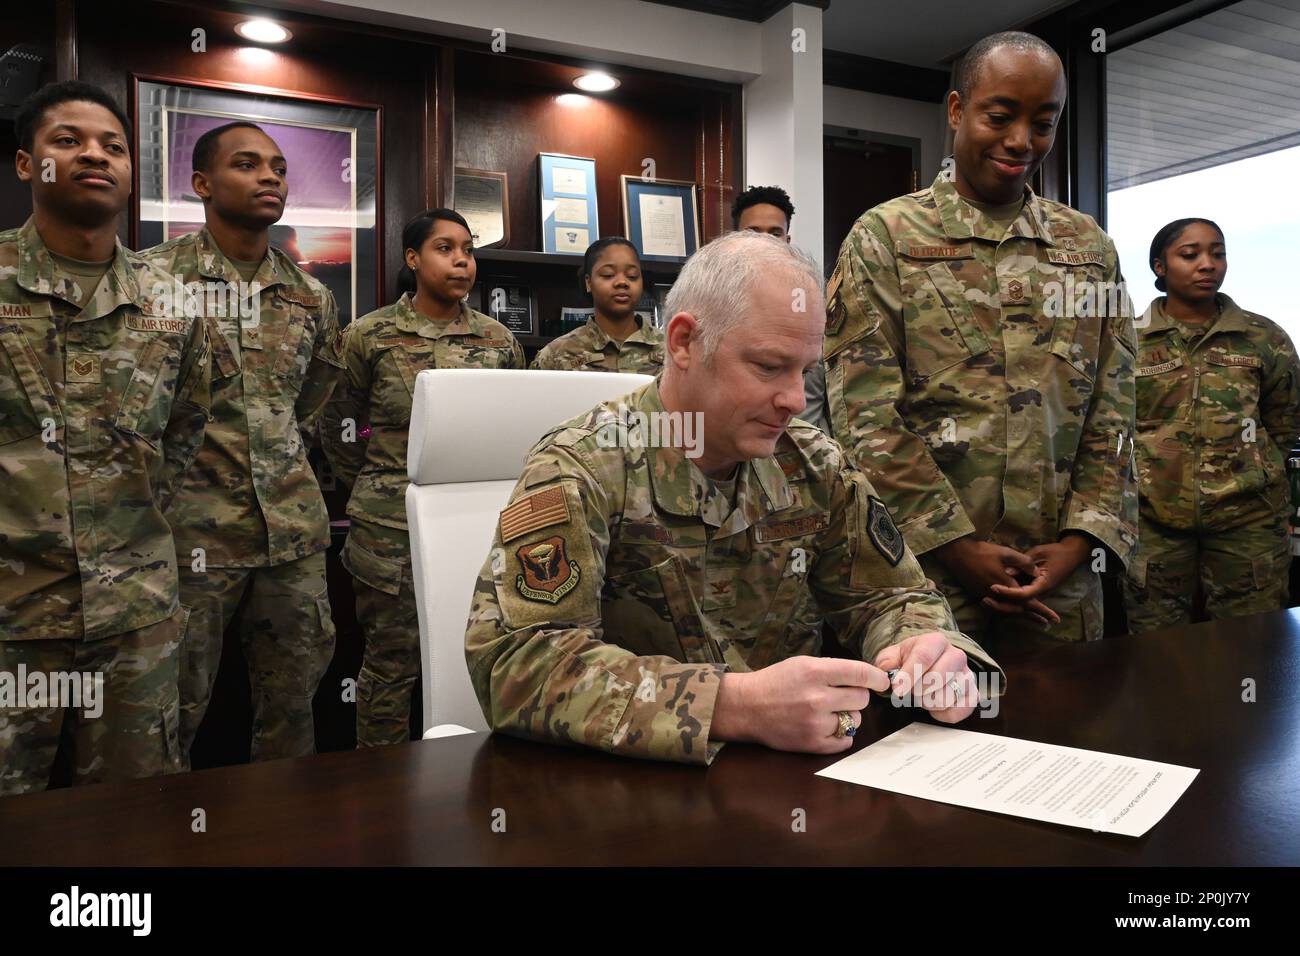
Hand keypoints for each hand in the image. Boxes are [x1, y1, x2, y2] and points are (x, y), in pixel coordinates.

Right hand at [711, 656, 890, 754]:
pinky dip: (841, 734)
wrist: (747, 707)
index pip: (860, 673)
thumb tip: (866, 677)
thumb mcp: (802, 664)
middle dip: (857, 696)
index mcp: (814, 672)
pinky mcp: (813, 744)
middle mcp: (817, 698)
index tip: (882, 680)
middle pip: (862, 698)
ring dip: (848, 716)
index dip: (876, 677)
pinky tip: (827, 726)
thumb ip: (832, 669)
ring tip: (828, 711)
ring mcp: (815, 723)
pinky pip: (845, 741)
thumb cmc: (775, 682)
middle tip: (842, 695)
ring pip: (856, 720)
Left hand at [873, 631, 978, 723]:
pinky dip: (944, 714)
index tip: (897, 689)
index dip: (909, 675)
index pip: (924, 657)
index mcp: (935, 641)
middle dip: (917, 690)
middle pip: (937, 678)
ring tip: (923, 695)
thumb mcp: (892, 656)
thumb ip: (887, 663)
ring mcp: (967, 675)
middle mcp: (956, 655)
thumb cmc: (908, 660)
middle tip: (911, 690)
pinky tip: (934, 707)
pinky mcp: (973, 694)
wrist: (926, 665)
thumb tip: (891, 677)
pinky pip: (961, 710)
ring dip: (928, 702)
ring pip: (946, 697)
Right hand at [935, 536, 1059, 625]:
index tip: (1055, 618)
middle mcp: (997, 596)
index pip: (1028, 602)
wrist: (958, 555)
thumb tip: (1037, 574)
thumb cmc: (982, 552)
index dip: (1042, 610)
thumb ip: (1024, 562)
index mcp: (1006, 586)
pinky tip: (1014, 609)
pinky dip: (1010, 610)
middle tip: (1048, 623)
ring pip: (1008, 610)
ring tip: (1036, 619)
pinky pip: (999, 607)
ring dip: (1023, 615)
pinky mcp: (980, 594)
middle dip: (1035, 616)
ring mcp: (987, 596)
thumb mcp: (1006, 552)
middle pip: (1019, 611)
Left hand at [986, 535, 1091, 609]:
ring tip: (985, 599)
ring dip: (1004, 602)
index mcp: (1043, 584)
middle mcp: (1041, 592)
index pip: (1023, 594)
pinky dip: (1009, 597)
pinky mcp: (1036, 589)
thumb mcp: (1038, 553)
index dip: (1007, 592)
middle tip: (984, 599)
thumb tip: (1006, 572)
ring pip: (1019, 602)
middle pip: (1019, 603)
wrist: (1072, 554)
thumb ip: (1023, 563)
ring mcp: (1039, 592)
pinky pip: (1021, 596)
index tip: (993, 586)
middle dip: (1002, 603)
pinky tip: (995, 595)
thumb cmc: (1056, 552)